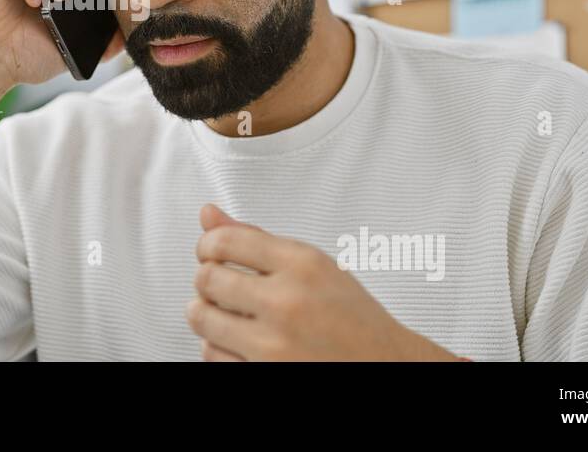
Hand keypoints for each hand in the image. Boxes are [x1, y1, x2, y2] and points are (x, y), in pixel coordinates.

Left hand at [186, 204, 458, 360]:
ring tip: (228, 314)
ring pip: (201, 318)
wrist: (385, 366)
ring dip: (208, 314)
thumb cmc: (351, 317)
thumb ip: (257, 239)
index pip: (223, 241)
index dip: (207, 245)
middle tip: (221, 286)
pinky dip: (219, 348)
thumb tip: (207, 214)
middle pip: (206, 278)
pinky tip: (240, 342)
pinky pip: (211, 355)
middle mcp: (287, 303)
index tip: (210, 252)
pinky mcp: (265, 374)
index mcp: (303, 265)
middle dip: (207, 280)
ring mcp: (275, 345)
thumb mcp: (313, 266)